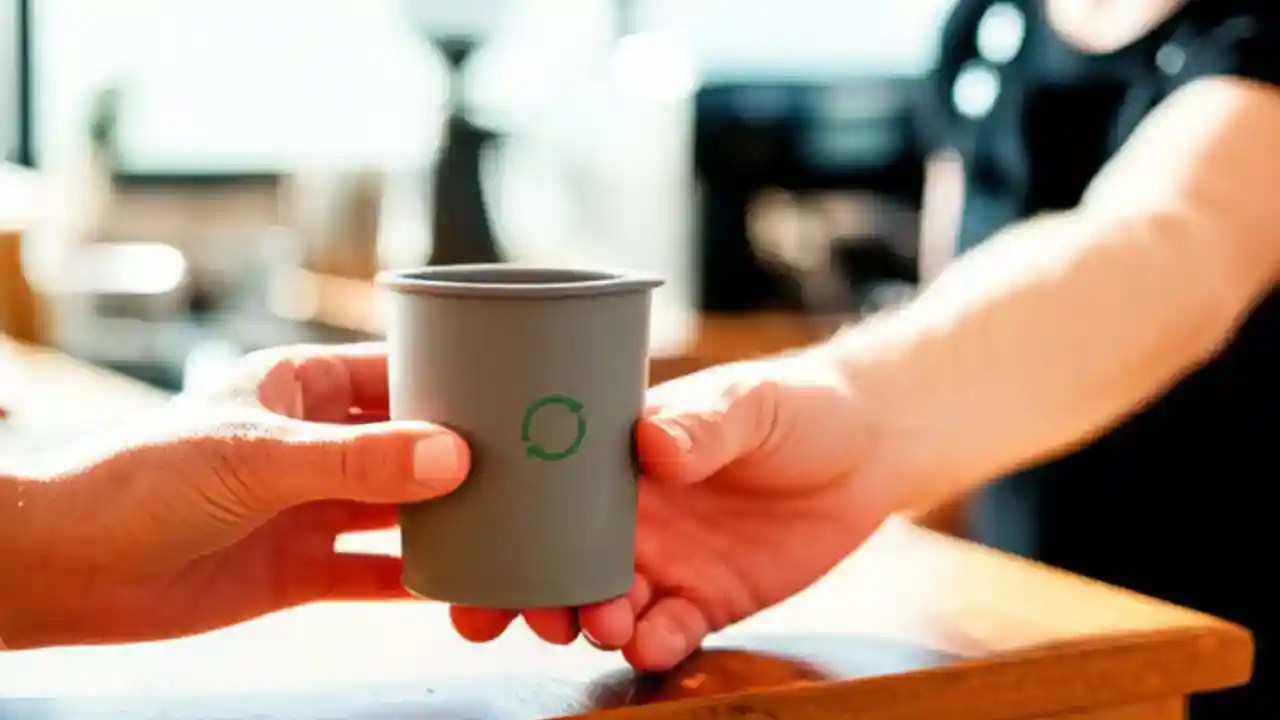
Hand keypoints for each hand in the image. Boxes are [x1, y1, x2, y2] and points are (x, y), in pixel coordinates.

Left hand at [0, 343, 468, 648]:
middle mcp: (313, 442)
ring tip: (509, 525)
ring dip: (445, 518)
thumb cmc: (140, 480)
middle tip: (530, 466)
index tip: (514, 395)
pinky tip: (457, 586)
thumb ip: (355, 458)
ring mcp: (310, 505)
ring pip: (398, 508)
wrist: (69, 570)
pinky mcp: (300, 566)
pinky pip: (373, 572)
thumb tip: (452, 454)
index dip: (451, 379)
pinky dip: (414, 579)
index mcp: (299, 385)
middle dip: (462, 454)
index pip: (393, 370)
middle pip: (408, 442)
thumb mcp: (257, 456)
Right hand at [451, 351, 899, 670]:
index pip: (548, 492)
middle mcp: (630, 514)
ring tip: (602, 624)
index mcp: (618, 458)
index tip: (486, 547)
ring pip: (605, 603)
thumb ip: (703, 425)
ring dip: (592, 620)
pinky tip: (650, 644)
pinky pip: (668, 630)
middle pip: (561, 559)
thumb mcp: (751, 402)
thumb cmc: (797, 404)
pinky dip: (654, 643)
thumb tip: (650, 444)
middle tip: (533, 610)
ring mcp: (666, 562)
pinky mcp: (707, 600)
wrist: (870, 448)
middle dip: (536, 590)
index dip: (511, 521)